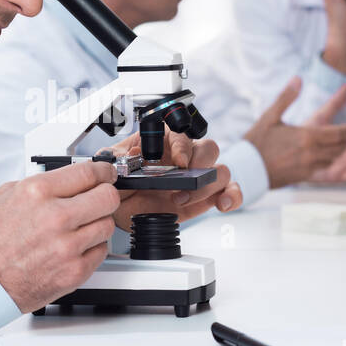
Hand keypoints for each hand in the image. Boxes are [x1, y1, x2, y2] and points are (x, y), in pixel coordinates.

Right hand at [0, 160, 120, 311]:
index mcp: (37, 193)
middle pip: (107, 197)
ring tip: (79, 228)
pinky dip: (92, 248)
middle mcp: (55, 217)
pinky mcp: (74, 271)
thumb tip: (67, 179)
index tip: (106, 174)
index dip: (103, 171)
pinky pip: (101, 252)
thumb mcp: (6, 196)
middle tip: (100, 199)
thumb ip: (41, 185)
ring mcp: (68, 246)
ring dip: (97, 224)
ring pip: (107, 225)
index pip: (88, 173)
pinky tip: (74, 248)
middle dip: (105, 196)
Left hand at [113, 129, 241, 225]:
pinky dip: (232, 196)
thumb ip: (119, 160)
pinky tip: (223, 204)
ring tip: (183, 200)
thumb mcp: (113, 169)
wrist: (124, 211)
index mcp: (163, 142)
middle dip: (200, 164)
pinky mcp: (207, 196)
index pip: (181, 134)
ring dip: (208, 185)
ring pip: (221, 170)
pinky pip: (230, 191)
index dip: (183, 146)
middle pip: (208, 148)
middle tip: (182, 183)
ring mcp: (198, 177)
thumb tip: (134, 153)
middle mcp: (185, 156)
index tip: (179, 161)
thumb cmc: (122, 185)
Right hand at [243, 77, 345, 187]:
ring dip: (341, 153)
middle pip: (341, 147)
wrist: (246, 169)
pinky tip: (328, 159)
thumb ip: (286, 97)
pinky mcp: (304, 177)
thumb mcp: (270, 116)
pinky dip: (331, 164)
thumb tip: (297, 79)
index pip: (338, 133)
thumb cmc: (257, 143)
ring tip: (341, 147)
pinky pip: (325, 170)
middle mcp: (311, 153)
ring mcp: (309, 167)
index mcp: (306, 136)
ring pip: (335, 160)